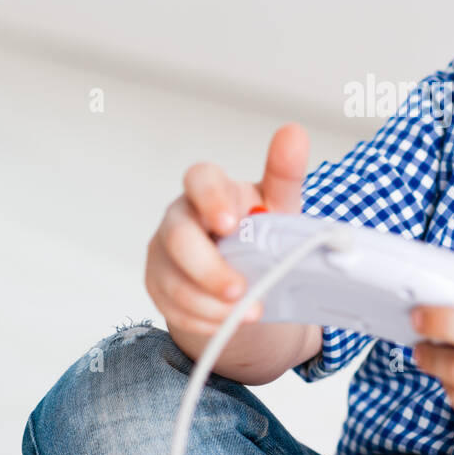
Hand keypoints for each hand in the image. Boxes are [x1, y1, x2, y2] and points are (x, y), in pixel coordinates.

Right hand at [145, 122, 309, 337]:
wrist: (248, 277)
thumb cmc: (260, 231)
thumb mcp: (278, 206)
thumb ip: (285, 173)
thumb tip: (294, 132)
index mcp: (211, 190)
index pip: (200, 180)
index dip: (211, 199)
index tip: (232, 224)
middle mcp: (180, 217)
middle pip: (178, 237)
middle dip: (209, 268)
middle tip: (241, 289)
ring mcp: (164, 253)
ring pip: (173, 280)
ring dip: (211, 303)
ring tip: (248, 312)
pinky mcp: (159, 286)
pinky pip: (173, 308)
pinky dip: (204, 320)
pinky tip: (228, 322)